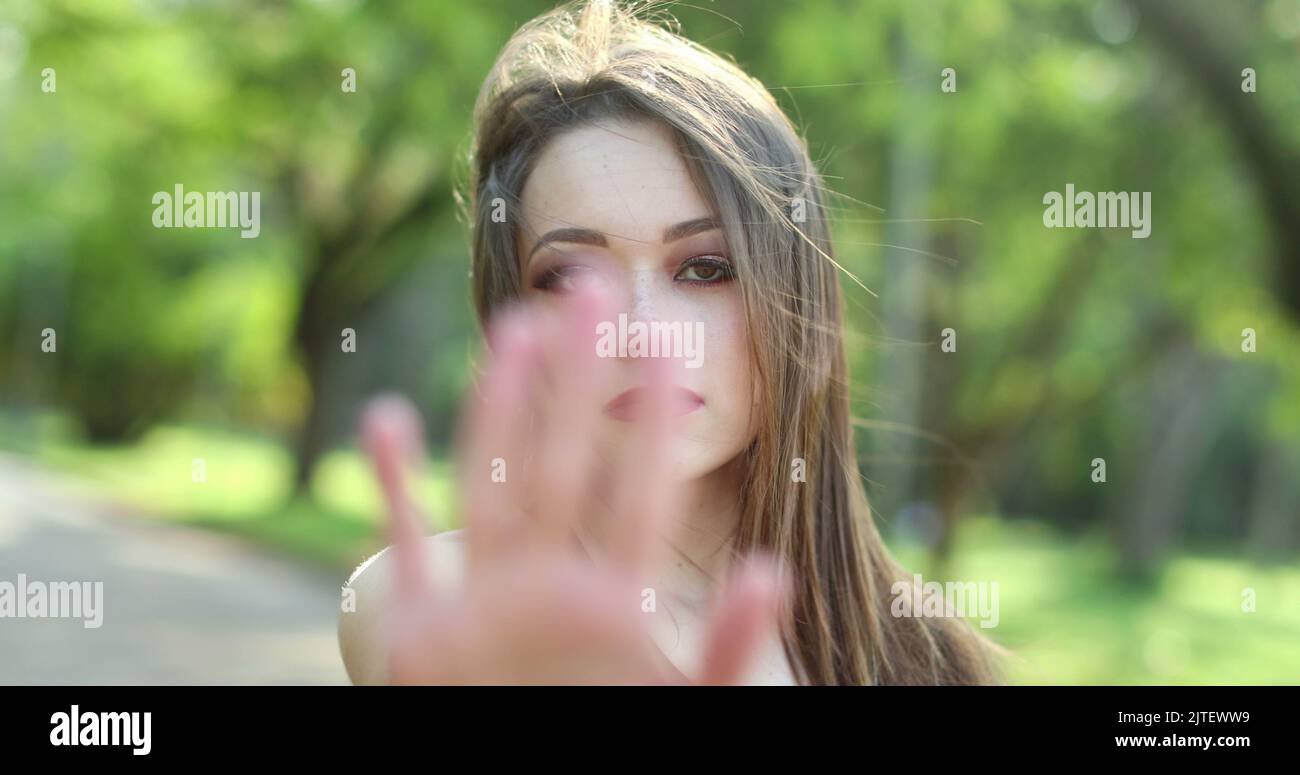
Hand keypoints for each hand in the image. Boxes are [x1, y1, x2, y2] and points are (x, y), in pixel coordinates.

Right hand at [360, 282, 786, 684]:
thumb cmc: (615, 746)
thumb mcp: (685, 703)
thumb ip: (729, 647)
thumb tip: (775, 569)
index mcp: (609, 607)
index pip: (635, 496)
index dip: (647, 424)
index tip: (660, 349)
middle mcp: (545, 588)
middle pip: (562, 463)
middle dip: (577, 380)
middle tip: (592, 288)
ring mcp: (481, 603)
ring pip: (488, 484)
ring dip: (498, 408)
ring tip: (515, 328)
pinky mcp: (417, 633)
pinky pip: (400, 548)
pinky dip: (388, 487)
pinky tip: (387, 415)